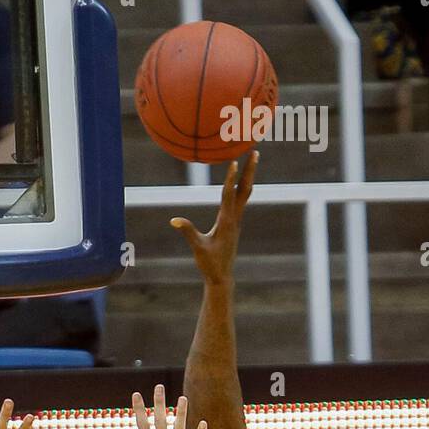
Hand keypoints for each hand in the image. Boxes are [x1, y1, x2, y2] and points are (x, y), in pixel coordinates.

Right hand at [170, 152, 256, 284]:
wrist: (222, 277)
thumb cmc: (209, 264)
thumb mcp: (197, 248)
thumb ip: (187, 232)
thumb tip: (174, 220)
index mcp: (226, 222)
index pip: (229, 195)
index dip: (231, 178)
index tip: (234, 162)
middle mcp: (235, 219)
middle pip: (244, 190)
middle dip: (249, 171)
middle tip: (255, 152)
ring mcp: (236, 221)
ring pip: (245, 194)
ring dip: (248, 176)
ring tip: (253, 160)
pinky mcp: (234, 224)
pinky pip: (241, 201)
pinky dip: (243, 188)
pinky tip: (243, 183)